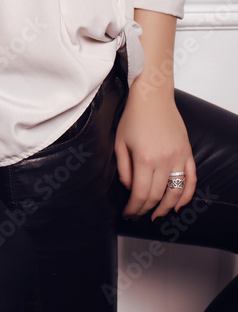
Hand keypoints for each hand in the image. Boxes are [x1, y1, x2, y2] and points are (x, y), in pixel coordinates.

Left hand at [115, 83, 195, 220]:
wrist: (153, 96)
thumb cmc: (133, 117)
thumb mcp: (119, 142)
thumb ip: (123, 168)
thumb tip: (129, 188)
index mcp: (144, 159)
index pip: (140, 194)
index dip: (134, 208)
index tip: (128, 214)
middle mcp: (164, 160)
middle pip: (156, 196)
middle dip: (145, 210)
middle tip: (138, 215)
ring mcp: (178, 157)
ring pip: (175, 192)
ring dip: (166, 208)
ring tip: (156, 216)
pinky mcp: (187, 153)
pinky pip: (191, 179)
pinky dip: (187, 195)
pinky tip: (178, 205)